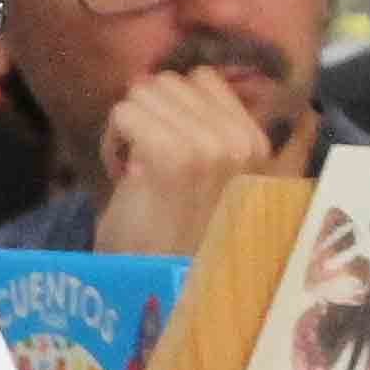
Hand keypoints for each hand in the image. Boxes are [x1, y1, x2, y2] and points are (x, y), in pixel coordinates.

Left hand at [91, 67, 298, 257]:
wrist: (162, 291)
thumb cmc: (178, 240)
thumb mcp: (214, 182)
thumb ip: (216, 134)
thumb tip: (185, 79)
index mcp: (256, 143)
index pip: (201, 80)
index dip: (173, 110)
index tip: (168, 154)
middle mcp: (241, 141)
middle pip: (168, 82)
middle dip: (149, 116)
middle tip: (149, 167)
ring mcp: (209, 147)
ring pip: (142, 93)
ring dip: (129, 129)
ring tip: (138, 174)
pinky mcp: (171, 155)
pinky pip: (124, 114)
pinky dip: (112, 143)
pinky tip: (124, 177)